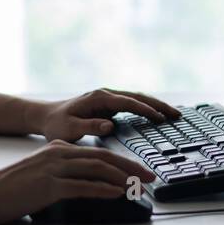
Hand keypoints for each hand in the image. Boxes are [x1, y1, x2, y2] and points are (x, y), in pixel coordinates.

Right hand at [0, 141, 156, 223]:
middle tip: (150, 177)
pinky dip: (101, 190)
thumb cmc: (11, 188)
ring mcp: (53, 169)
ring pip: (96, 170)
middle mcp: (58, 155)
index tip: (140, 171)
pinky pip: (81, 187)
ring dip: (122, 179)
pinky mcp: (47, 186)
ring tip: (139, 187)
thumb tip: (90, 184)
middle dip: (130, 168)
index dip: (123, 162)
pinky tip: (116, 194)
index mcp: (58, 150)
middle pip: (103, 159)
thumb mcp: (42, 173)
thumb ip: (64, 174)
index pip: (98, 154)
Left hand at [28, 88, 181, 141]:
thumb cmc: (56, 124)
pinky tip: (157, 116)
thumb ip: (89, 126)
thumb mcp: (69, 129)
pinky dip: (147, 109)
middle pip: (138, 97)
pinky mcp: (109, 106)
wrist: (46, 116)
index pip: (128, 102)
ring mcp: (108, 99)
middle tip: (177, 115)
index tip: (160, 119)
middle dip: (158, 105)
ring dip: (156, 106)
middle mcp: (106, 95)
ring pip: (137, 99)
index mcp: (99, 98)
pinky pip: (132, 105)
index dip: (145, 110)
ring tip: (174, 115)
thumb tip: (111, 125)